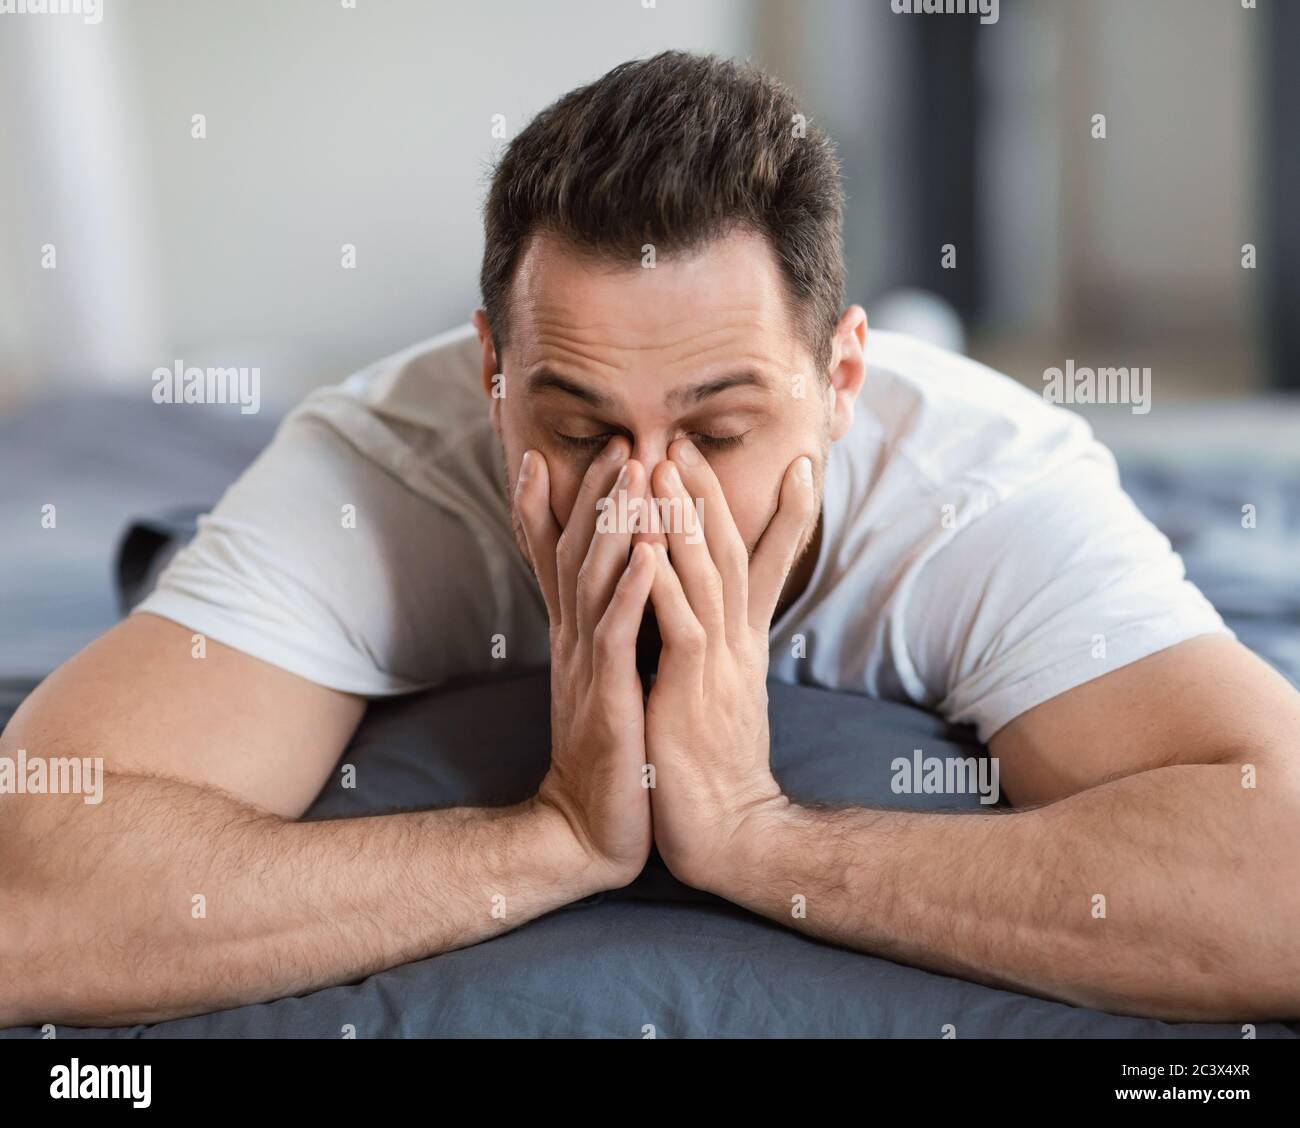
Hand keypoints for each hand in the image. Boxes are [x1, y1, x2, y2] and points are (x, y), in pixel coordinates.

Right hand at [515, 438, 656, 889]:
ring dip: (615, 523)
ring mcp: (586, 665)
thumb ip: (603, 634)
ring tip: (633, 471)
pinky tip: (650, 552)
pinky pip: (617, 632)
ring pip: (595, 579)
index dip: (551, 503)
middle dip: (594, 493)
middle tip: (617, 438)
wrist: (589, 827)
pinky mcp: (607, 695)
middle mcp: (574, 640)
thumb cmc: (609, 752)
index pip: (558, 557)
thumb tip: (616, 590)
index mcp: (576, 635)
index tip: (548, 449)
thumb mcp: (601, 682)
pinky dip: (632, 588)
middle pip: (577, 552)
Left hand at [644, 440, 816, 889]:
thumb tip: (720, 621)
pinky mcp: (693, 689)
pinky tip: (650, 542)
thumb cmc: (714, 765)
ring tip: (663, 465)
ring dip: (686, 517)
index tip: (800, 463)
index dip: (783, 513)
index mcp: (741, 643)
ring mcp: (720, 664)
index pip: (765, 564)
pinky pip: (680, 622)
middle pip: (731, 551)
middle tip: (684, 440)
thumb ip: (722, 652)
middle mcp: (736, 643)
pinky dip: (666, 579)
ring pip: (707, 575)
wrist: (729, 832)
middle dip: (707, 492)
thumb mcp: (723, 695)